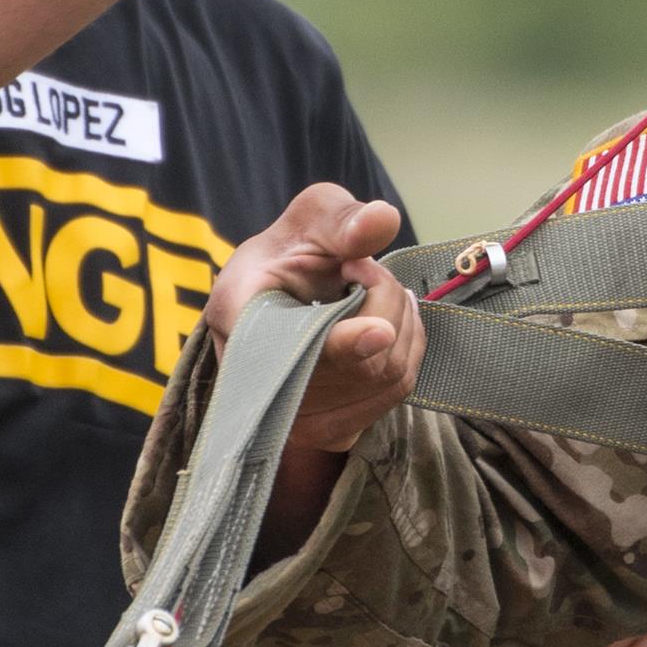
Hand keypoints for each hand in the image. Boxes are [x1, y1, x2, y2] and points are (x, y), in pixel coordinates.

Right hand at [207, 183, 424, 471]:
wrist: (280, 297)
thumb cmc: (292, 252)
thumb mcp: (310, 218)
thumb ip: (341, 219)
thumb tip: (380, 220)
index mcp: (239, 319)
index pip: (292, 351)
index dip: (342, 345)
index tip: (381, 329)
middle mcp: (260, 381)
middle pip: (357, 360)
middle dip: (382, 299)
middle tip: (363, 266)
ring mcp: (297, 415)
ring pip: (384, 373)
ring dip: (400, 318)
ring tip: (372, 287)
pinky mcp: (332, 428)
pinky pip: (396, 387)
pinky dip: (406, 343)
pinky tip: (387, 319)